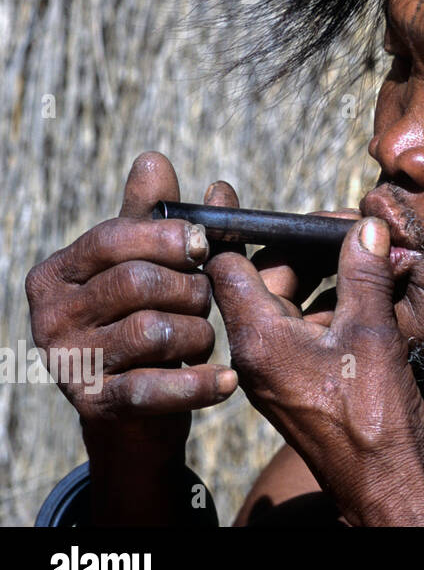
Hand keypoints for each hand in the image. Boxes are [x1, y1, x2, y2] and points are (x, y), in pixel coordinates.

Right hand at [24, 151, 237, 521]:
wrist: (137, 409)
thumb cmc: (143, 318)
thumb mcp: (145, 265)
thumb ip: (151, 218)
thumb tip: (153, 160)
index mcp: (56, 273)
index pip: (114, 238)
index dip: (167, 237)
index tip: (205, 243)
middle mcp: (50, 317)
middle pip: (138, 283)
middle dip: (191, 289)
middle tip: (208, 301)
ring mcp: (68, 364)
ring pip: (154, 331)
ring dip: (199, 332)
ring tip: (205, 338)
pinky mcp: (96, 405)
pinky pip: (155, 388)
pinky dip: (199, 384)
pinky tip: (228, 380)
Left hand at [206, 211, 423, 525]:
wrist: (385, 483)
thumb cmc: (373, 418)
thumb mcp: (372, 333)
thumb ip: (363, 274)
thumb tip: (364, 227)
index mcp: (259, 338)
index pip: (229, 265)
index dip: (239, 226)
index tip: (234, 192)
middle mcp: (259, 352)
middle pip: (267, 276)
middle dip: (306, 244)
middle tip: (349, 222)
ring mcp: (281, 368)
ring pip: (294, 299)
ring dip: (331, 272)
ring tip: (374, 248)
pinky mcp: (304, 379)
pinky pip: (312, 324)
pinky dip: (340, 300)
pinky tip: (379, 282)